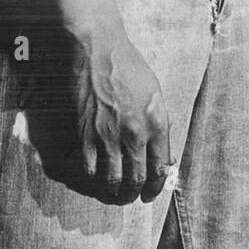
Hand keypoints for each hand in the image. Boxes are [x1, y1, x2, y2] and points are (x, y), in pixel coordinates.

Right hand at [28, 22, 173, 206]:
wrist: (97, 50)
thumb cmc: (128, 67)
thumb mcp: (154, 93)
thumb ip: (159, 124)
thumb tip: (162, 153)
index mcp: (156, 122)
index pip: (160, 168)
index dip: (156, 186)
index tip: (150, 193)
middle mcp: (135, 133)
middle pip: (137, 179)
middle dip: (136, 193)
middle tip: (133, 197)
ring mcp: (109, 136)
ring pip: (114, 181)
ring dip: (116, 193)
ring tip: (116, 195)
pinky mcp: (86, 135)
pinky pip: (91, 170)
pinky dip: (95, 180)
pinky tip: (97, 179)